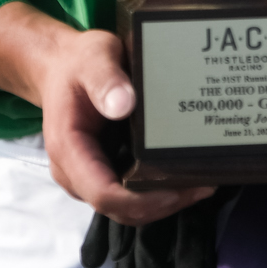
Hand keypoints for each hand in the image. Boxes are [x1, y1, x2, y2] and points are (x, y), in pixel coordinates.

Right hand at [0, 1, 214, 226]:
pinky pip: (128, 194)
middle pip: (118, 208)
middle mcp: (74, 172)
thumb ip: (105, 80)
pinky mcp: (102, 171)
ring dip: (162, 202)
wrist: (63, 65)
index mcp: (68, 149)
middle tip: (203, 185)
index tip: (177, 188)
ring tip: (201, 183)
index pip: (103, 193)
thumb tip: (124, 104)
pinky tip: (183, 176)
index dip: (141, 200)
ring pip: (125, 207)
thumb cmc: (78, 62)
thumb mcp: (93, 59)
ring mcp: (87, 176)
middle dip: (161, 204)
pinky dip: (156, 192)